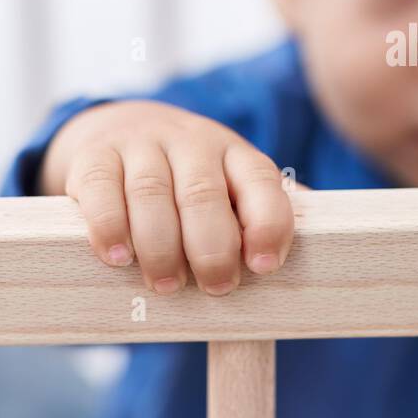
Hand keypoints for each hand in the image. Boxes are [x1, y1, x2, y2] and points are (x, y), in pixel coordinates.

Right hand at [40, 100, 295, 294]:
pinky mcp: (95, 156)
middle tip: (215, 287)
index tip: (264, 266)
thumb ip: (265, 217)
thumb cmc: (191, 181)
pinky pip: (100, 188)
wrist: (123, 130)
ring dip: (160, 245)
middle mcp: (193, 143)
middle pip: (204, 193)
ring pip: (151, 192)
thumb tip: (323, 251)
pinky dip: (108, 225)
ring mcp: (142, 145)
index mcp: (237, 156)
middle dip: (212, 246)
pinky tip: (116, 255)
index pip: (262, 183)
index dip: (267, 224)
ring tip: (166, 284)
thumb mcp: (233, 190)